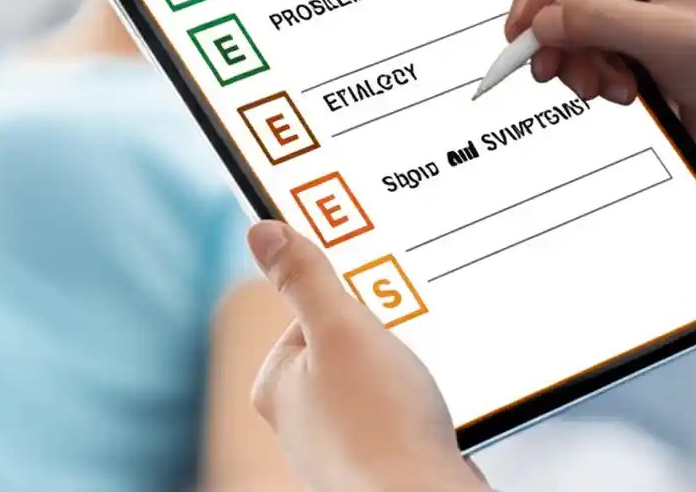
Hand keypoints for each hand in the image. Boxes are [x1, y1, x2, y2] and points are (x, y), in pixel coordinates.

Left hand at [247, 221, 487, 491]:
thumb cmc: (378, 425)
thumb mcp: (340, 328)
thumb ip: (305, 277)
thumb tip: (263, 232)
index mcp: (278, 384)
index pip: (311, 314)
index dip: (352, 306)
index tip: (375, 312)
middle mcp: (303, 420)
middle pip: (350, 348)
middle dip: (385, 343)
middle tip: (404, 352)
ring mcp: (343, 445)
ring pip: (381, 385)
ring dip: (407, 379)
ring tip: (420, 390)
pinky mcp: (382, 464)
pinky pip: (404, 419)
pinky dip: (422, 413)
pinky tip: (432, 417)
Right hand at [507, 0, 695, 205]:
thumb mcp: (671, 41)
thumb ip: (599, 23)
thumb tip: (543, 20)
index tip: (538, 18)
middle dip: (551, 23)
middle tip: (547, 64)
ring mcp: (637, 5)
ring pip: (565, 18)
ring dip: (572, 58)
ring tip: (603, 88)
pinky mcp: (635, 45)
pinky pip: (583, 50)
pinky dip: (589, 75)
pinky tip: (622, 94)